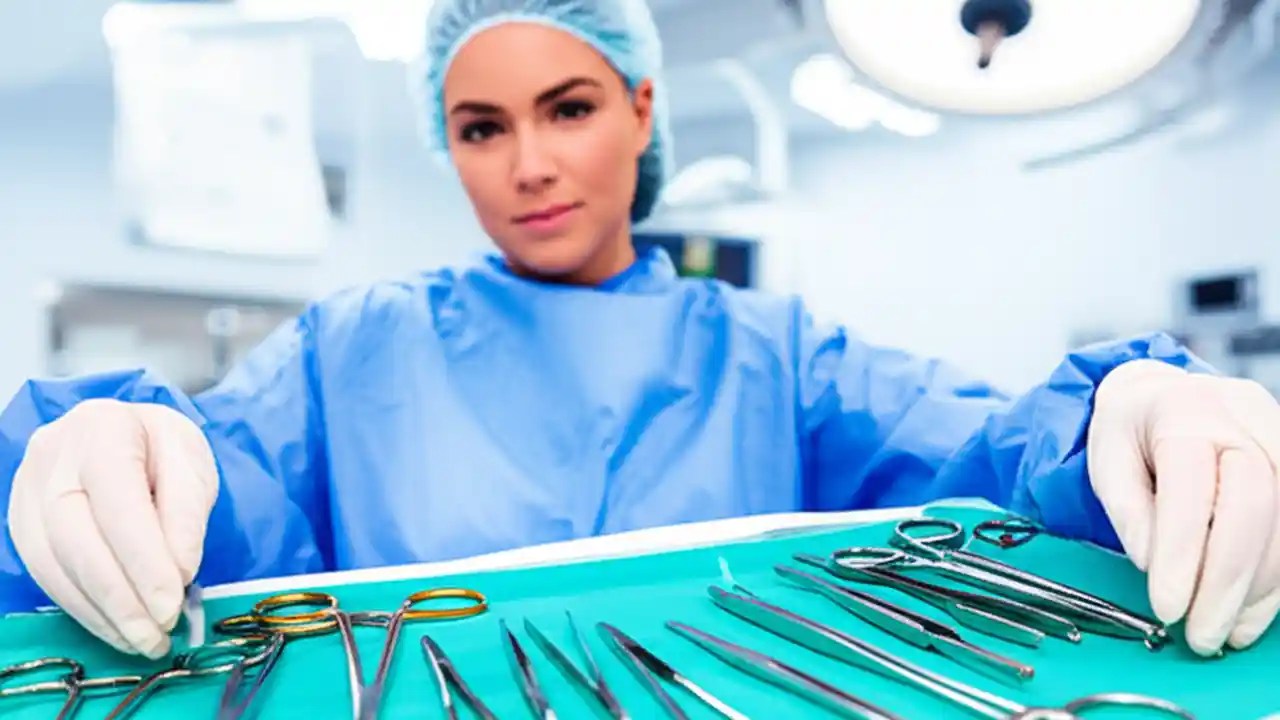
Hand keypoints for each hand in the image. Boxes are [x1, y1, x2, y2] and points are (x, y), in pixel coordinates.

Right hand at [7, 399, 218, 657]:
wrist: (124, 434)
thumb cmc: (161, 446)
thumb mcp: (191, 463)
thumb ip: (187, 512)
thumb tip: (178, 572)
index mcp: (101, 430)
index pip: (117, 503)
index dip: (142, 561)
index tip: (170, 605)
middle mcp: (51, 459)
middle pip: (75, 539)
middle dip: (119, 598)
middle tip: (157, 636)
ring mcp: (25, 491)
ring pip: (54, 564)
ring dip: (100, 613)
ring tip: (143, 641)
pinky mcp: (20, 523)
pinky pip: (46, 574)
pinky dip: (84, 608)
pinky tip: (116, 627)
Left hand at [1088, 359, 1279, 655]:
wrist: (1164, 395)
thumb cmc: (1132, 432)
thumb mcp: (1107, 462)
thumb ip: (1129, 511)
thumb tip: (1155, 565)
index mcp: (1182, 411)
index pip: (1190, 489)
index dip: (1180, 555)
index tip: (1166, 608)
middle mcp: (1241, 417)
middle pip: (1254, 505)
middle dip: (1228, 581)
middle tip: (1202, 635)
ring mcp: (1277, 436)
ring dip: (1261, 589)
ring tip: (1226, 631)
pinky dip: (1277, 579)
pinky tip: (1253, 611)